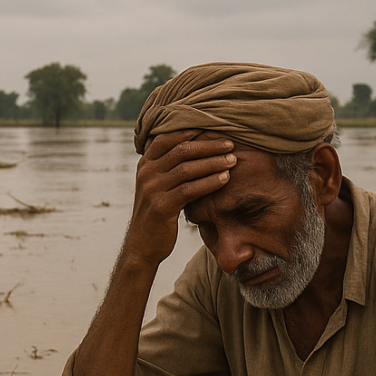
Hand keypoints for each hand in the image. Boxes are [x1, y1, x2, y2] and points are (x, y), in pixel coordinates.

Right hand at [122, 131, 234, 268]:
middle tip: (230, 144)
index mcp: (145, 164)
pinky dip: (210, 182)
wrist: (142, 245)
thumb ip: (169, 168)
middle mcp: (146, 173)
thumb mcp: (157, 186)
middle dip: (209, 145)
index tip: (216, 129)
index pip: (169, 138)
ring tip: (232, 160)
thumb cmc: (157, 214)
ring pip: (187, 168)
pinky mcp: (161, 207)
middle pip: (181, 150)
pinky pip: (190, 189)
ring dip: (213, 162)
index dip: (192, 131)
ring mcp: (152, 189)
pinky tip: (225, 179)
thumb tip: (196, 147)